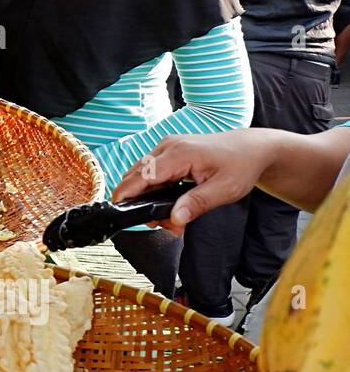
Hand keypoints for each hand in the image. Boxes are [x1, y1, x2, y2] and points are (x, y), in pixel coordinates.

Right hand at [111, 132, 282, 233]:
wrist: (251, 149)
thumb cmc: (241, 165)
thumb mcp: (224, 190)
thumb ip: (197, 204)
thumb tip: (174, 219)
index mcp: (180, 154)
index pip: (142, 175)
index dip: (126, 194)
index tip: (119, 210)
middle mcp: (167, 147)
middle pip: (136, 176)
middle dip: (142, 203)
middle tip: (166, 224)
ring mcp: (166, 148)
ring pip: (142, 176)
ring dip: (149, 199)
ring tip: (174, 218)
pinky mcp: (168, 153)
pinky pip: (151, 173)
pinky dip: (155, 191)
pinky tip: (172, 204)